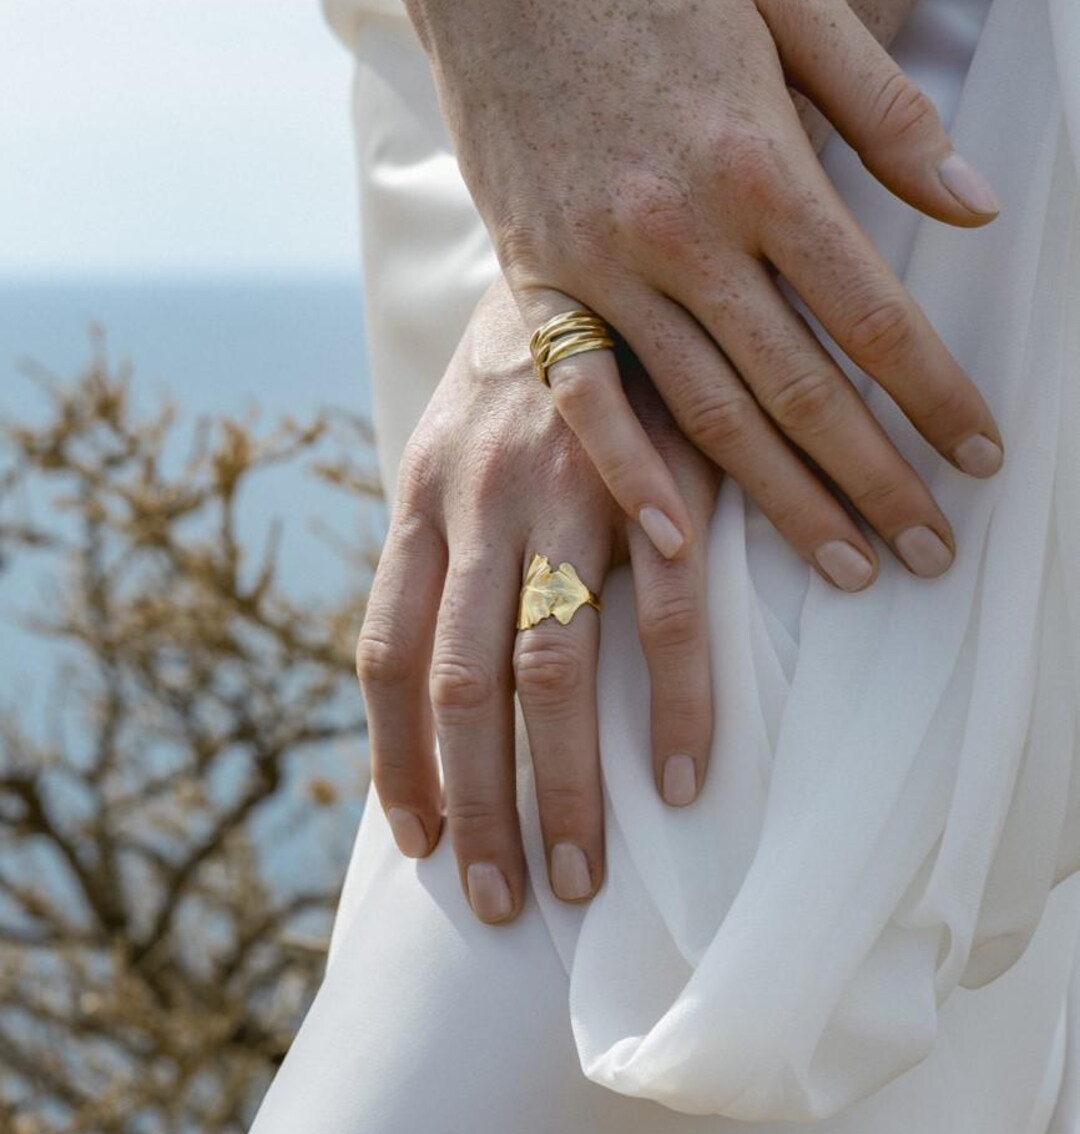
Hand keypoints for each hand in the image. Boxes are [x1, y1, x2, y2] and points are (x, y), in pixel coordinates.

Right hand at [351, 0, 1003, 589]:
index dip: (937, 395)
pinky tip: (676, 538)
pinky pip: (587, 395)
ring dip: (784, 500)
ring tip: (846, 564)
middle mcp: (683, 233)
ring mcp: (603, 265)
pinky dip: (629, 471)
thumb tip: (971, 209)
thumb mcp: (794, 2)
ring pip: (707, 413)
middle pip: (802, 389)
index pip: (873, 315)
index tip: (982, 456)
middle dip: (878, 480)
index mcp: (759, 164)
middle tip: (933, 551)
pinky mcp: (538, 277)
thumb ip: (888, 112)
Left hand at [355, 278, 719, 923]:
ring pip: (549, 670)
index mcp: (421, 501)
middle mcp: (477, 506)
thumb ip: (443, 538)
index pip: (385, 656)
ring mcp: (567, 495)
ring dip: (563, 788)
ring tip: (577, 878)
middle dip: (477, 807)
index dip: (396, 761)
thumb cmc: (530, 357)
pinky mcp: (659, 482)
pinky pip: (665, 619)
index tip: (421, 841)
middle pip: (459, 688)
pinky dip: (674, 708)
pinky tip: (687, 781)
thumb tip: (433, 648)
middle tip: (499, 902)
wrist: (604, 231)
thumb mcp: (455, 438)